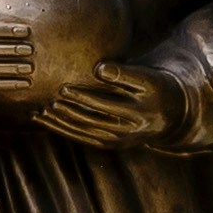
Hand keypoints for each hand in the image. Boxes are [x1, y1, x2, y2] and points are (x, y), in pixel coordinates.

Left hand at [34, 65, 189, 149]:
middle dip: (69, 111)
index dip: (84, 97)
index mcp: (139, 111)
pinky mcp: (111, 143)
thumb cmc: (155, 87)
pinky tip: (46, 121)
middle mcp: (129, 130)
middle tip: (48, 99)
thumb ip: (123, 73)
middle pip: (93, 120)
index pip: (107, 104)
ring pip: (85, 132)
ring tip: (40, 112)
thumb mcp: (146, 78)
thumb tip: (98, 69)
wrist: (171, 113)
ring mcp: (119, 140)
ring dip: (62, 123)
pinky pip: (83, 138)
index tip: (63, 88)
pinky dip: (63, 130)